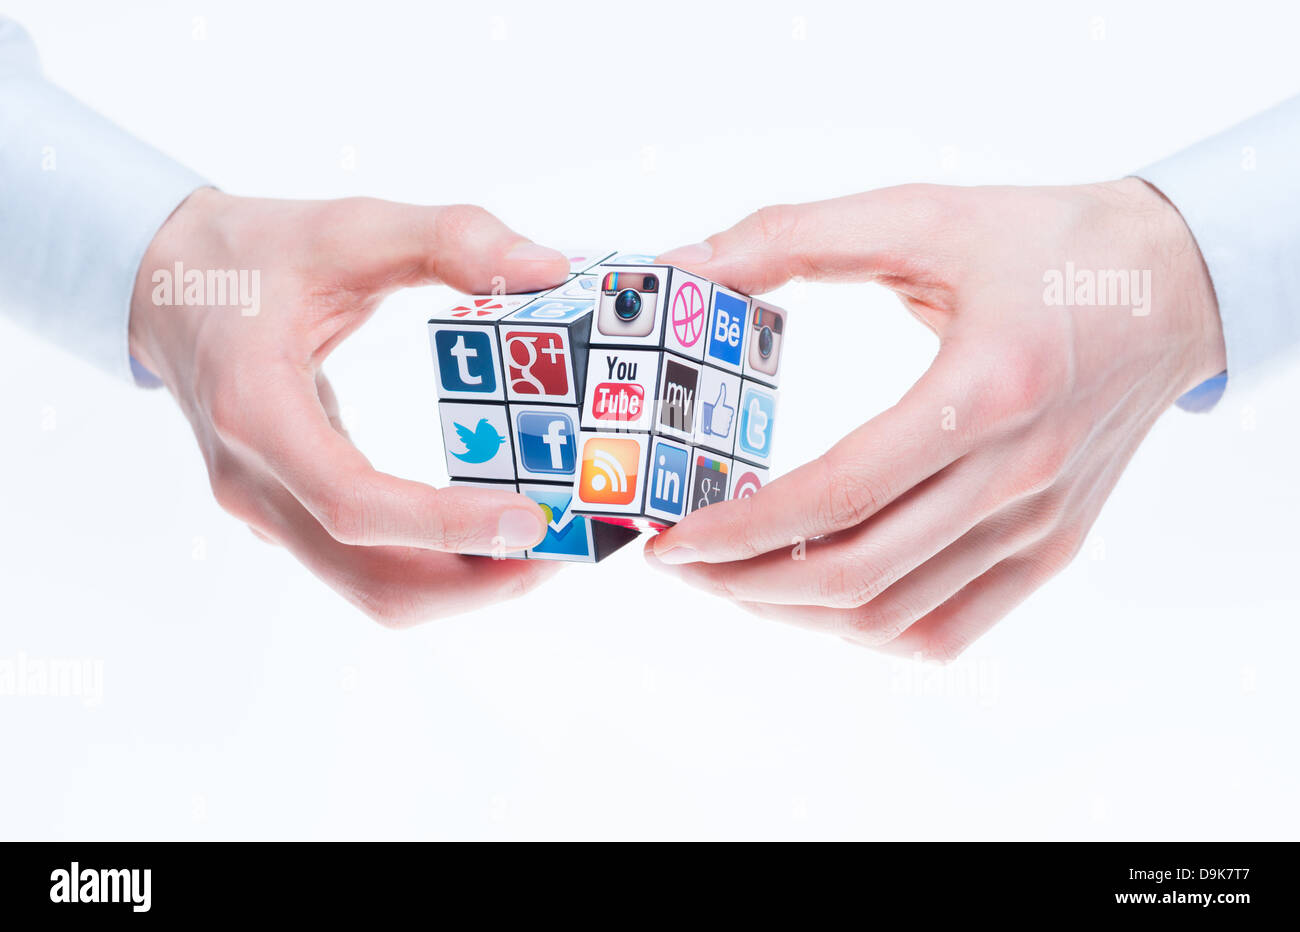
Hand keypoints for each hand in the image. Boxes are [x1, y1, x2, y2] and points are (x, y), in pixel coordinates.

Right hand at [130, 189, 569, 624]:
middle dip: (476, 580)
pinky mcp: (288, 516)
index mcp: (256, 408)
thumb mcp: (351, 225)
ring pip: (372, 591)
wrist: (167, 285)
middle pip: (373, 579)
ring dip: (462, 585)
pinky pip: (366, 569)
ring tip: (538, 545)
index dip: (445, 525)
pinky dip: (436, 567)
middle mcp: (254, 481)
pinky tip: (489, 531)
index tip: (530, 519)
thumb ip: (450, 236)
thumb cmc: (255, 255)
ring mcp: (265, 509)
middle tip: (559, 545)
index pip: (352, 504)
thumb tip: (546, 269)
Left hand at [648, 180, 1225, 660]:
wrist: (1178, 285)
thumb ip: (795, 236)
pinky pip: (952, 629)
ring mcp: (1042, 523)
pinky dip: (873, 629)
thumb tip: (686, 266)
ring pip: (897, 617)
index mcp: (988, 388)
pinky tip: (824, 595)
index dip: (741, 528)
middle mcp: (1020, 472)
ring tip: (739, 578)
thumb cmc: (1048, 245)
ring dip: (799, 612)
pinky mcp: (1055, 546)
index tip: (672, 540)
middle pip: (858, 574)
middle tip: (684, 563)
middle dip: (746, 582)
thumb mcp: (923, 215)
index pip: (840, 492)